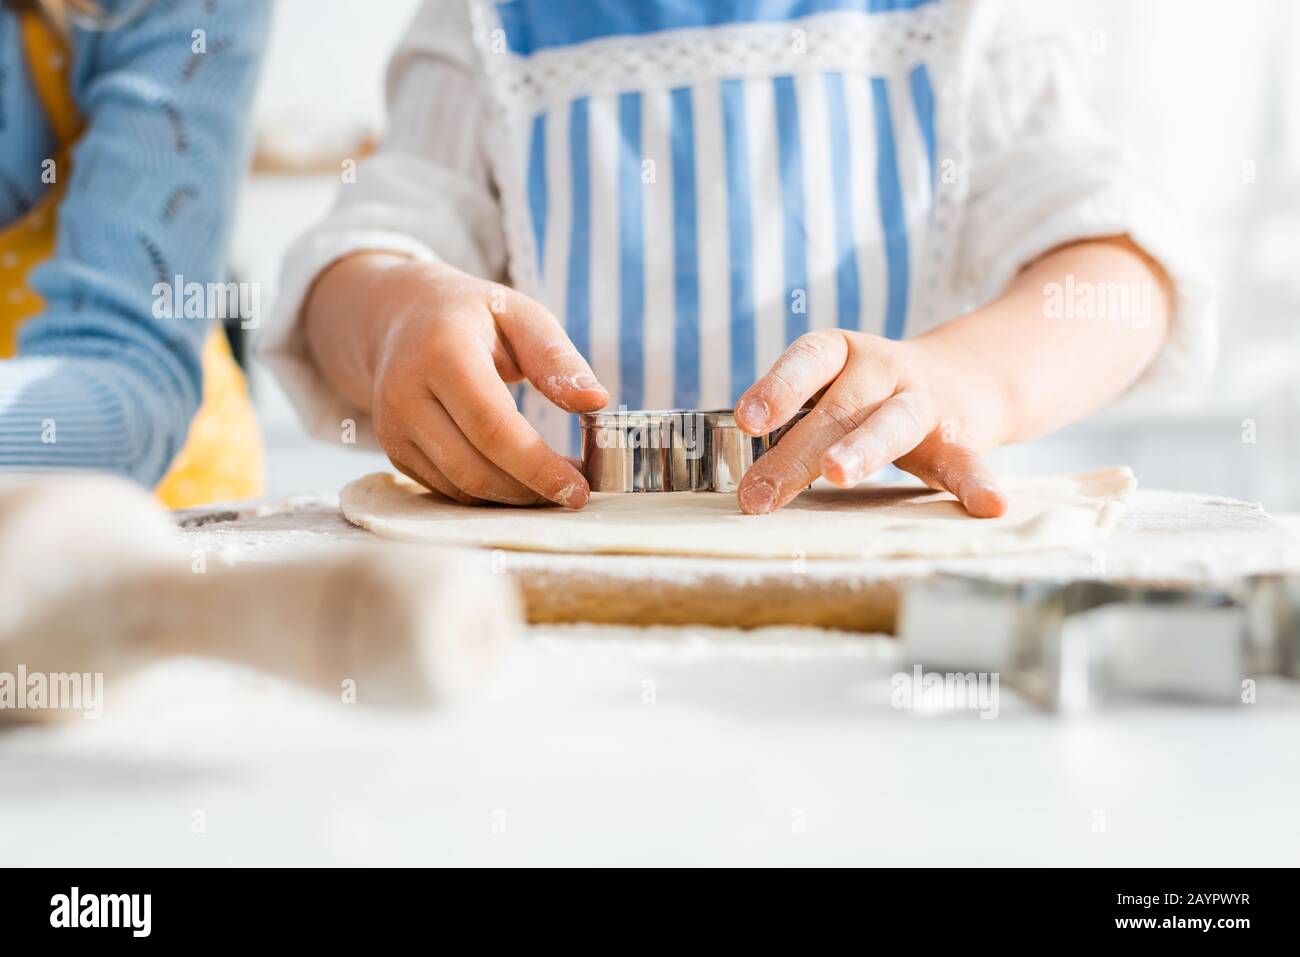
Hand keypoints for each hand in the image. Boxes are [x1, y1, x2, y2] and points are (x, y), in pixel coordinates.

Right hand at [365, 261, 608, 506]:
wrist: (399, 317)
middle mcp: (406, 394)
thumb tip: (595, 401)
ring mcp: (392, 427)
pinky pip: (447, 489)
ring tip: (554, 485)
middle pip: (473, 468)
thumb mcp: (520, 315)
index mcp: (442, 352)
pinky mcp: (393, 451)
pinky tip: (520, 481)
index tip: (580, 488)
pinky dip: (490, 495)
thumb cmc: (471, 315)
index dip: (537, 466)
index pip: (492, 426)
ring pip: (460, 487)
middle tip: (576, 493)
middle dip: (531, 491)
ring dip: (513, 498)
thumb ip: (556, 359)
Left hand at [733, 330, 1008, 516]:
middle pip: (837, 408)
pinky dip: (979, 486)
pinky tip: (991, 508)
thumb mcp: (831, 388)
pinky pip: (968, 463)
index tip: (745, 420)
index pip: (807, 360)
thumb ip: (791, 423)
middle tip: (759, 492)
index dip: (777, 388)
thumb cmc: (868, 394)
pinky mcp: (959, 440)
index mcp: (843, 353)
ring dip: (862, 448)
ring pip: (892, 424)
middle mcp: (883, 371)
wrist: (965, 378)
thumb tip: (743, 482)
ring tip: (838, 474)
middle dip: (795, 452)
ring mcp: (923, 404)